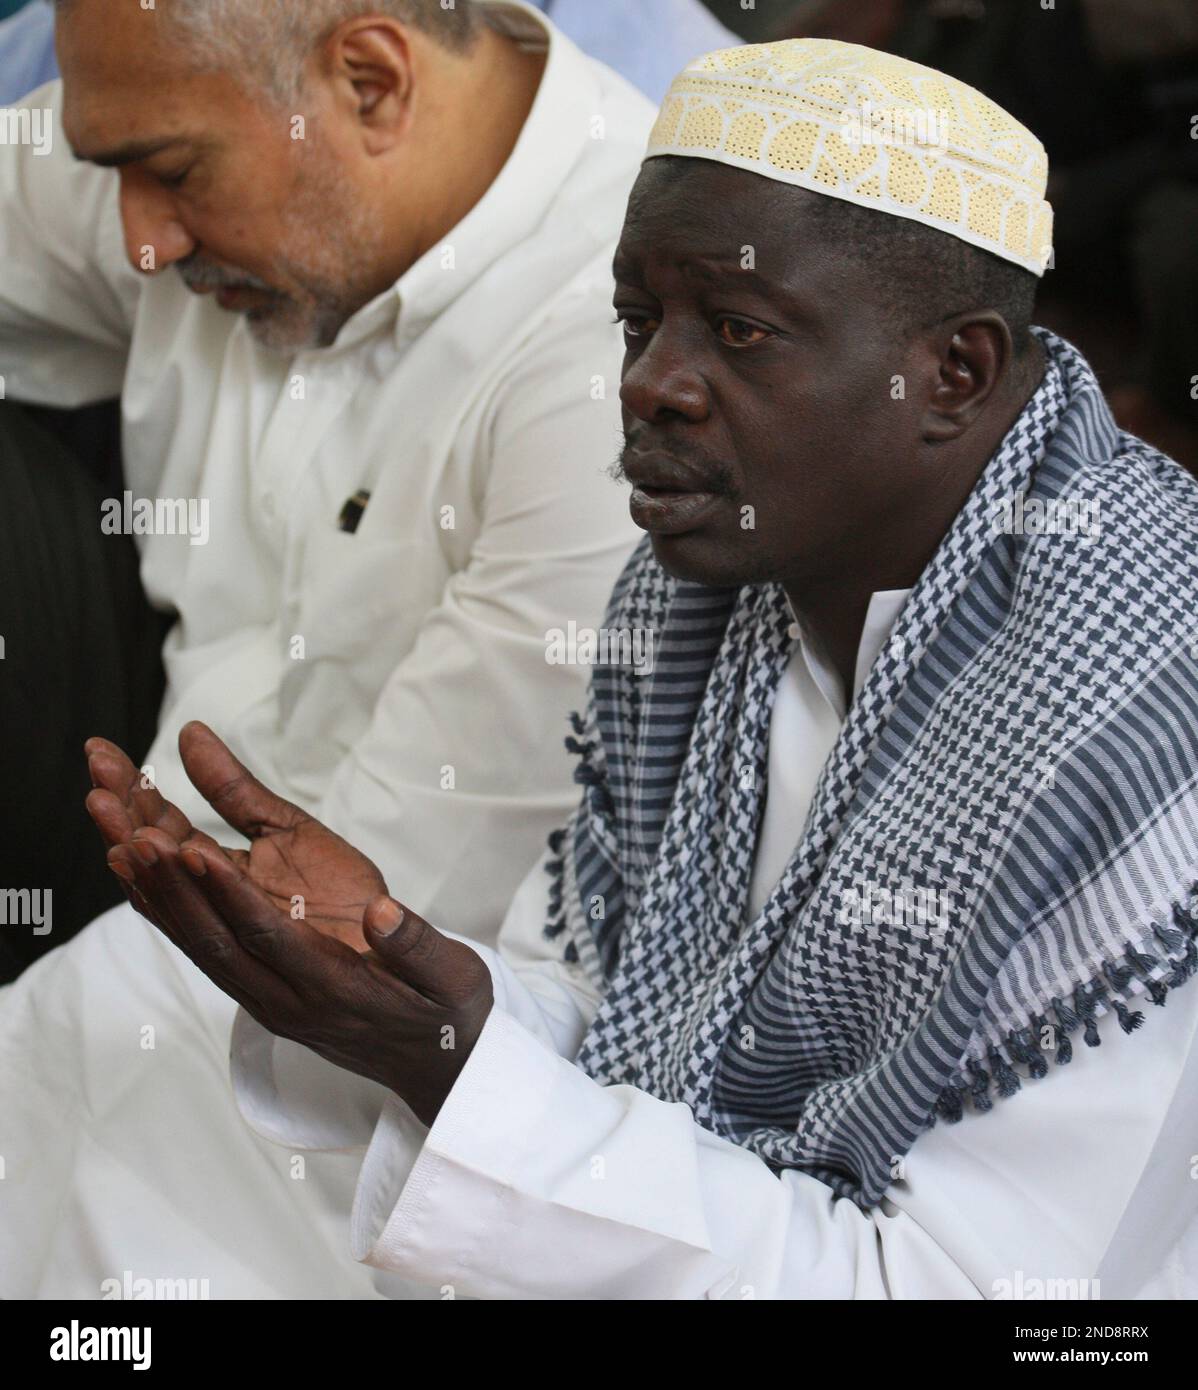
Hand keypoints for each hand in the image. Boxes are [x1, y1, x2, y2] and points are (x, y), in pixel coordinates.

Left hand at [89, 732, 493, 1125]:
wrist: (435, 1068)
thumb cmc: (447, 1015)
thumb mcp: (455, 981)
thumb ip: (420, 947)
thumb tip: (384, 913)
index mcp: (334, 991)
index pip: (269, 939)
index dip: (227, 894)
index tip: (188, 845)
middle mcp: (283, 999)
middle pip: (210, 933)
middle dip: (160, 870)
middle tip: (117, 810)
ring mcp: (264, 996)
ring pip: (194, 934)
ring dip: (146, 875)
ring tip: (105, 811)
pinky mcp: (258, 986)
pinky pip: (201, 939)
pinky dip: (160, 896)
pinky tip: (127, 856)